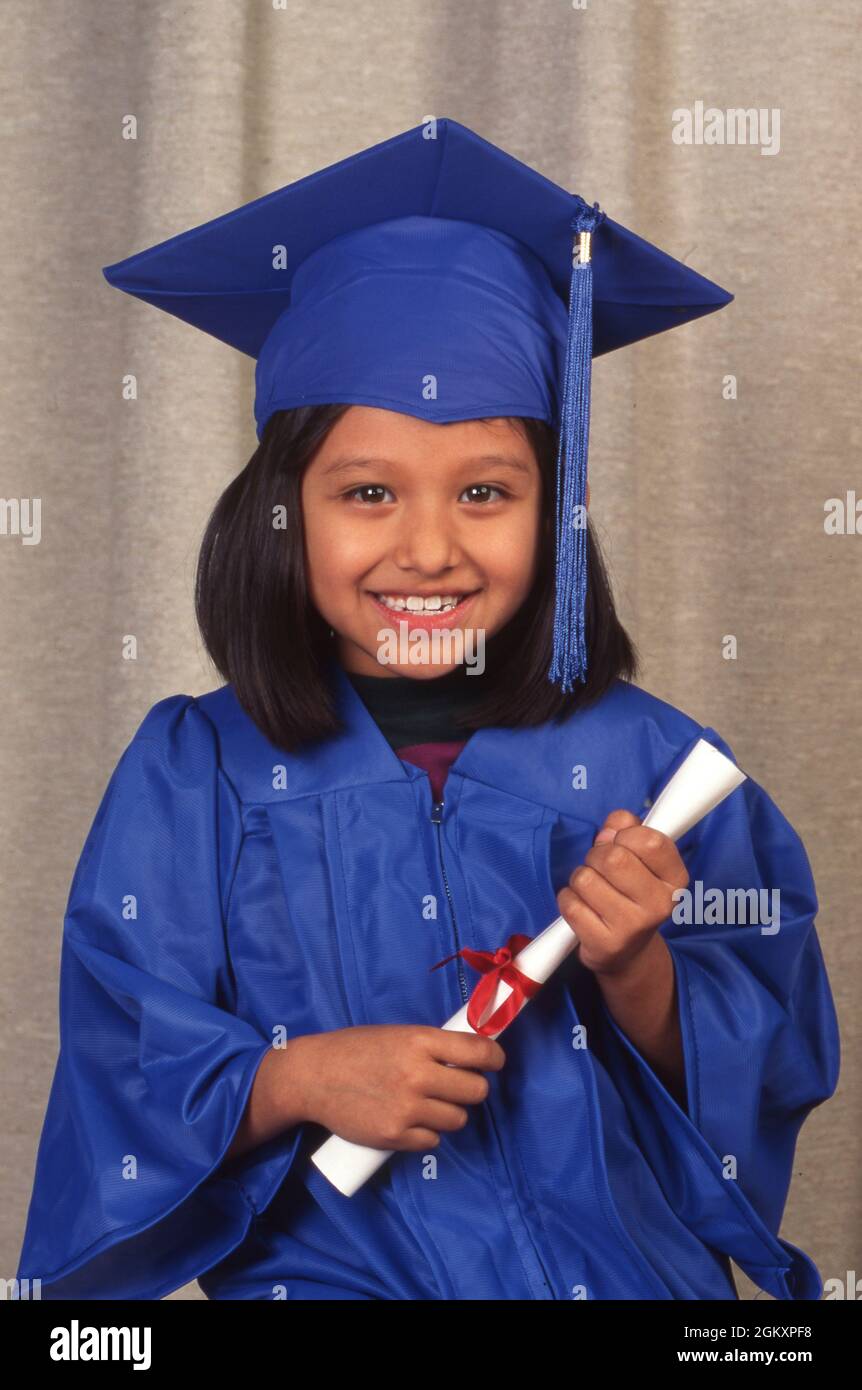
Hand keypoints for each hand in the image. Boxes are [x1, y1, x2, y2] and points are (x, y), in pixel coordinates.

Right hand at [300, 1024, 505, 1150]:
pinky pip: (433, 1141)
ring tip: (428, 1104)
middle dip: (471, 1088)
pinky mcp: (395, 1136)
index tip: (495, 1062)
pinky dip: (426, 1133)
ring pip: (458, 1119)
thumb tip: (471, 1057)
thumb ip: (431, 1047)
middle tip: (456, 1086)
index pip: (478, 1051)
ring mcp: (407, 1108)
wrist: (313, 1076)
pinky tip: (410, 1121)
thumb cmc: (356, 1050)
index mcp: (420, 1041)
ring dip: (449, 1113)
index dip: (494, 1058)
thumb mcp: (397, 1035)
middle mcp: (418, 1074)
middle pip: (476, 1091)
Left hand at [556, 809, 688, 976]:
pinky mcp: (604, 943)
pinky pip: (570, 903)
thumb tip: (610, 827)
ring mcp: (633, 926)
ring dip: (580, 878)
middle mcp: (660, 904)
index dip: (625, 834)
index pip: (650, 840)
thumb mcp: (639, 859)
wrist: (627, 951)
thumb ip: (627, 828)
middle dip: (596, 855)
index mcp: (675, 879)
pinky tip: (583, 907)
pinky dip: (568, 899)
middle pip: (613, 857)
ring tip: (593, 889)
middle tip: (601, 868)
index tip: (621, 843)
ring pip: (585, 878)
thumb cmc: (630, 892)